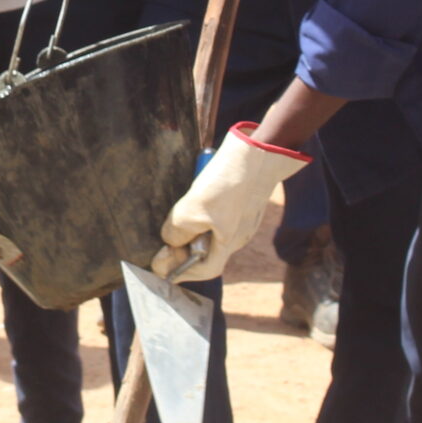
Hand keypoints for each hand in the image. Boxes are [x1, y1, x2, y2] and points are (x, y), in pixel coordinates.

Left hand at [153, 123, 308, 280]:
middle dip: (184, 248)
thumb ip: (178, 231)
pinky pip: (218, 211)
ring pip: (212, 229)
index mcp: (230, 242)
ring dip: (192, 226)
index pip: (206, 269)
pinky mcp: (241, 197)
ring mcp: (242, 215)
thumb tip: (170, 241)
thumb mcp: (194, 209)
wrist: (261, 150)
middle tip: (163, 239)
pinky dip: (202, 208)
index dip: (182, 272)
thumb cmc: (230, 182)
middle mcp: (239, 233)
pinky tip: (193, 194)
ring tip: (177, 214)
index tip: (160, 267)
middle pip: (207, 249)